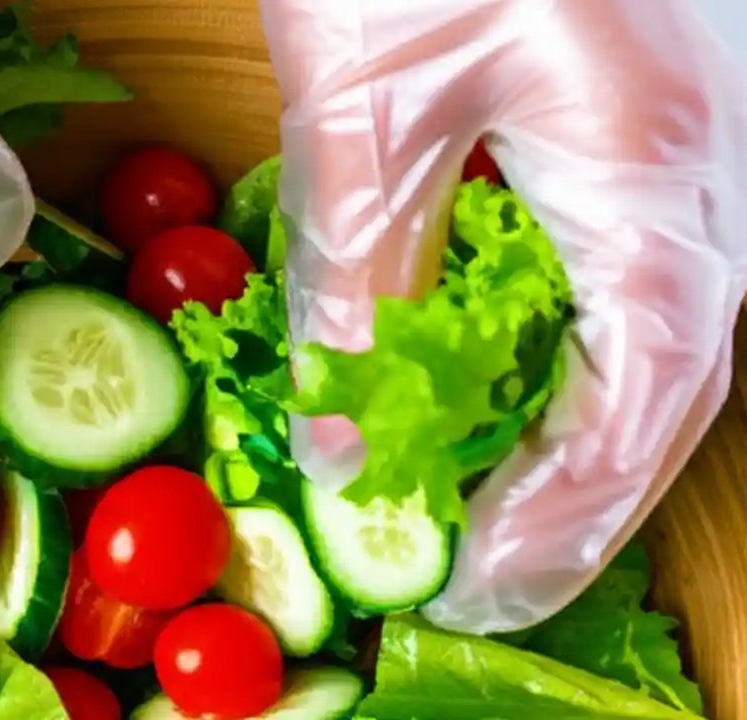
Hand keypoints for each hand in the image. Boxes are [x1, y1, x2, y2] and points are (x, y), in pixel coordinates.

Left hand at [259, 0, 746, 632]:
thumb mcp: (369, 104)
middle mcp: (702, 173)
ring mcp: (680, 146)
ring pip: (638, 331)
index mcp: (658, 176)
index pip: (640, 402)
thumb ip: (360, 276)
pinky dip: (543, 344)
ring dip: (557, 427)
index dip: (562, 519)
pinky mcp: (629, 122)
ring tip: (471, 505)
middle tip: (472, 576)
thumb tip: (342, 438)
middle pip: (656, 383)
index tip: (474, 592)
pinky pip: (609, 265)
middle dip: (566, 494)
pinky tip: (477, 377)